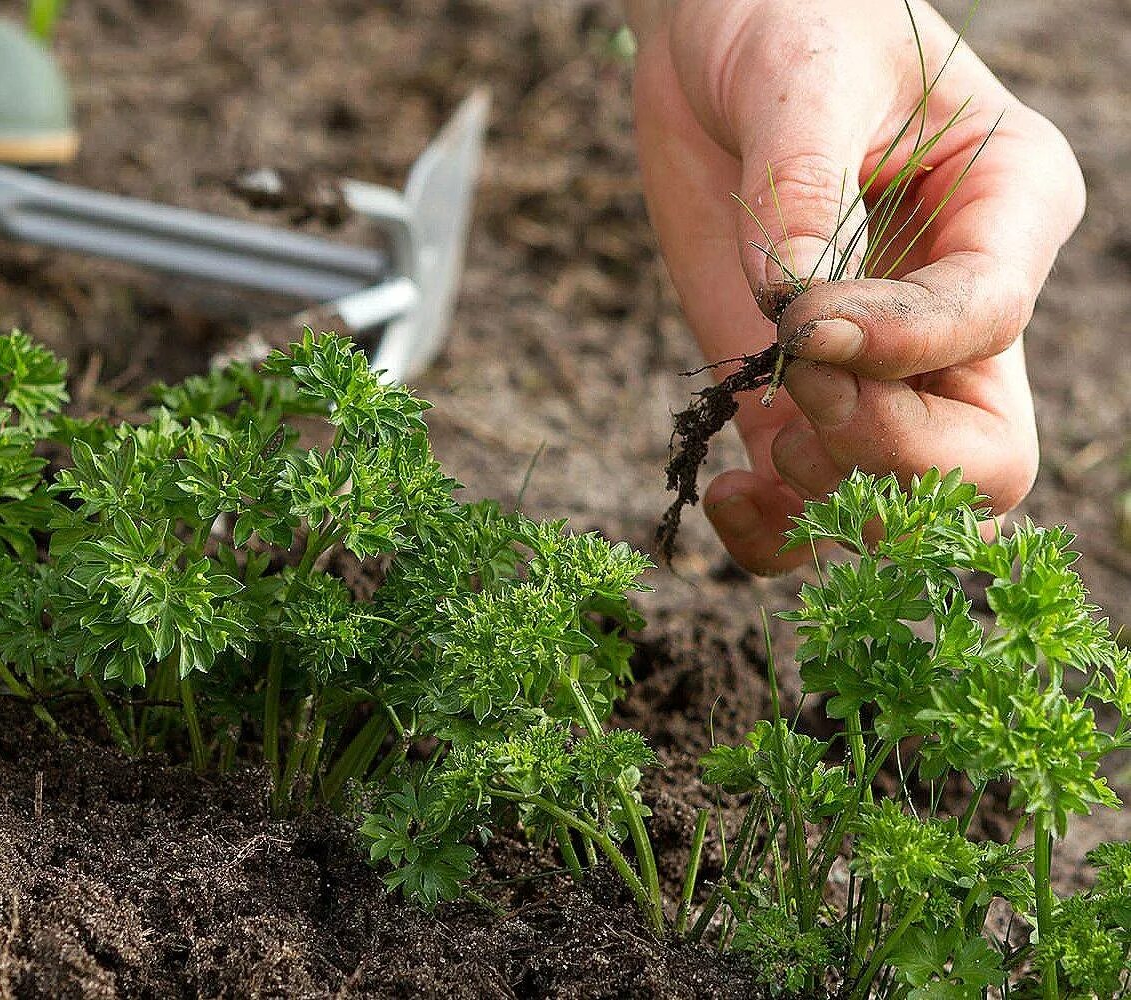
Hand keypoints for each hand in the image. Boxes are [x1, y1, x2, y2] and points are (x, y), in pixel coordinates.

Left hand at [630, 0, 1083, 571]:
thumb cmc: (789, 22)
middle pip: (983, 460)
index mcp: (1008, 215)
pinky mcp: (804, 395)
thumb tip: (794, 302)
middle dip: (886, 452)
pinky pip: (818, 507)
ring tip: (756, 416)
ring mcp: (885, 370)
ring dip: (826, 492)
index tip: (801, 322)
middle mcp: (961, 313)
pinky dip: (777, 532)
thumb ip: (803, 187)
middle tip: (796, 384)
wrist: (720, 42)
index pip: (985, 325)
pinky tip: (725, 493)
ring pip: (906, 505)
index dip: (898, 348)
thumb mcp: (803, 76)